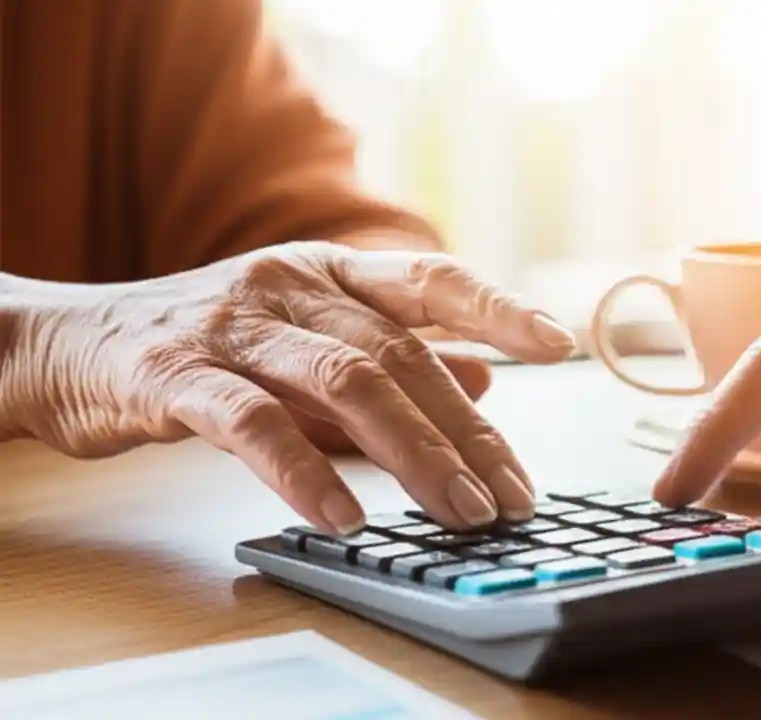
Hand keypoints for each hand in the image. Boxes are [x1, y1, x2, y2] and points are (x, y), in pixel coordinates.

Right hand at [0, 241, 576, 533]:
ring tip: (462, 511)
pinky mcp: (174, 374)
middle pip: (401, 353)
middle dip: (467, 430)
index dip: (499, 307)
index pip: (432, 279)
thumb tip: (490, 381)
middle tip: (513, 495)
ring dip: (414, 453)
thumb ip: (393, 362)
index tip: (560, 344)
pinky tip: (347, 516)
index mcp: (330, 271)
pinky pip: (251, 423)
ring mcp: (232, 323)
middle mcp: (290, 283)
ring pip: (344, 382)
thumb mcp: (309, 342)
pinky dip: (304, 471)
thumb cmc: (207, 348)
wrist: (70, 345)